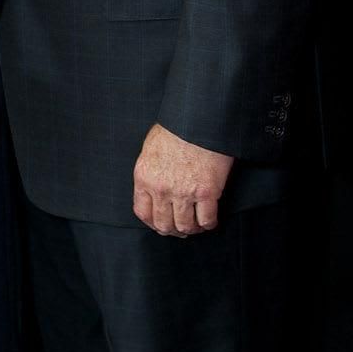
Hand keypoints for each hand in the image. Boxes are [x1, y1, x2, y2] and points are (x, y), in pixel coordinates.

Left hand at [132, 123, 232, 237]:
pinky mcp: (207, 192)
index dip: (152, 223)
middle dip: (172, 230)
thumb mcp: (151, 149)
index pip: (142, 212)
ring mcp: (184, 192)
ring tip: (196, 226)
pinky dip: (208, 224)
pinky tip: (210, 221)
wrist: (199, 120)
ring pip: (185, 226)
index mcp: (144, 177)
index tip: (160, 224)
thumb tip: (154, 187)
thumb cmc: (177, 129)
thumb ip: (151, 171)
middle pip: (163, 224)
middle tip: (180, 229)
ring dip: (191, 230)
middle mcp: (161, 189)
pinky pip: (206, 220)